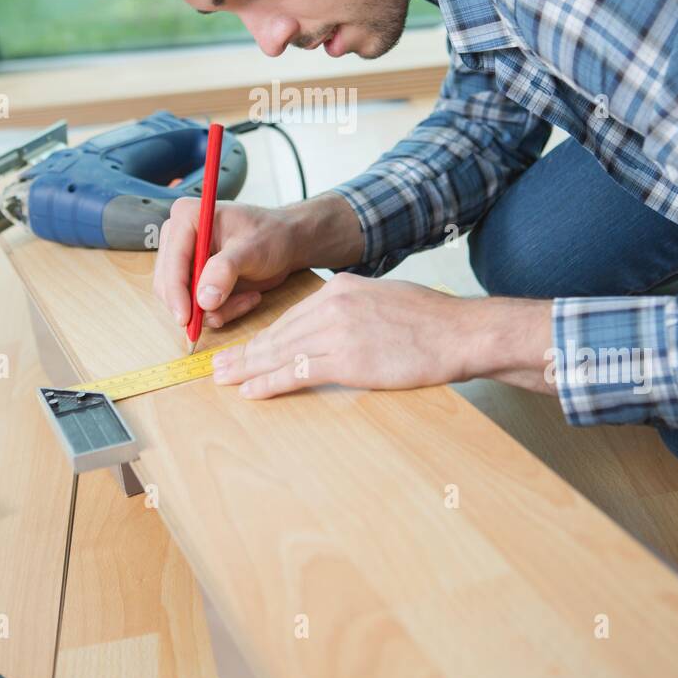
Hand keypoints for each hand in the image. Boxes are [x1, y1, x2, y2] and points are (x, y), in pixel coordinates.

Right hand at [154, 192, 365, 331]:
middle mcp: (178, 236)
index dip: (176, 292)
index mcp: (187, 217)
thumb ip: (226, 271)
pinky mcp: (192, 278)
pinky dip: (220, 310)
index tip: (186, 318)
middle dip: (198, 305)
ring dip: (214, 310)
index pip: (172, 260)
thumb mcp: (253, 250)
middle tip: (228, 311)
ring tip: (247, 299)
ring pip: (181, 300)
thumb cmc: (272, 236)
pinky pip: (195, 306)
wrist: (286, 243)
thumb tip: (203, 300)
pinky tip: (245, 298)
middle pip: (168, 283)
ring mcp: (183, 259)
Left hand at [211, 274, 555, 398]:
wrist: (459, 331)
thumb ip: (353, 309)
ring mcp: (338, 331)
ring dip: (248, 368)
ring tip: (224, 380)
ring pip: (281, 352)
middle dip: (246, 352)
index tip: (246, 348)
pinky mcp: (347, 360)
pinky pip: (298, 372)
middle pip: (279, 332)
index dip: (265, 336)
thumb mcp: (383, 298)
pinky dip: (269, 382)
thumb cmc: (431, 320)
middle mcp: (333, 304)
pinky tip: (251, 390)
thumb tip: (333, 326)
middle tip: (218, 366)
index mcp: (341, 287)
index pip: (292, 315)